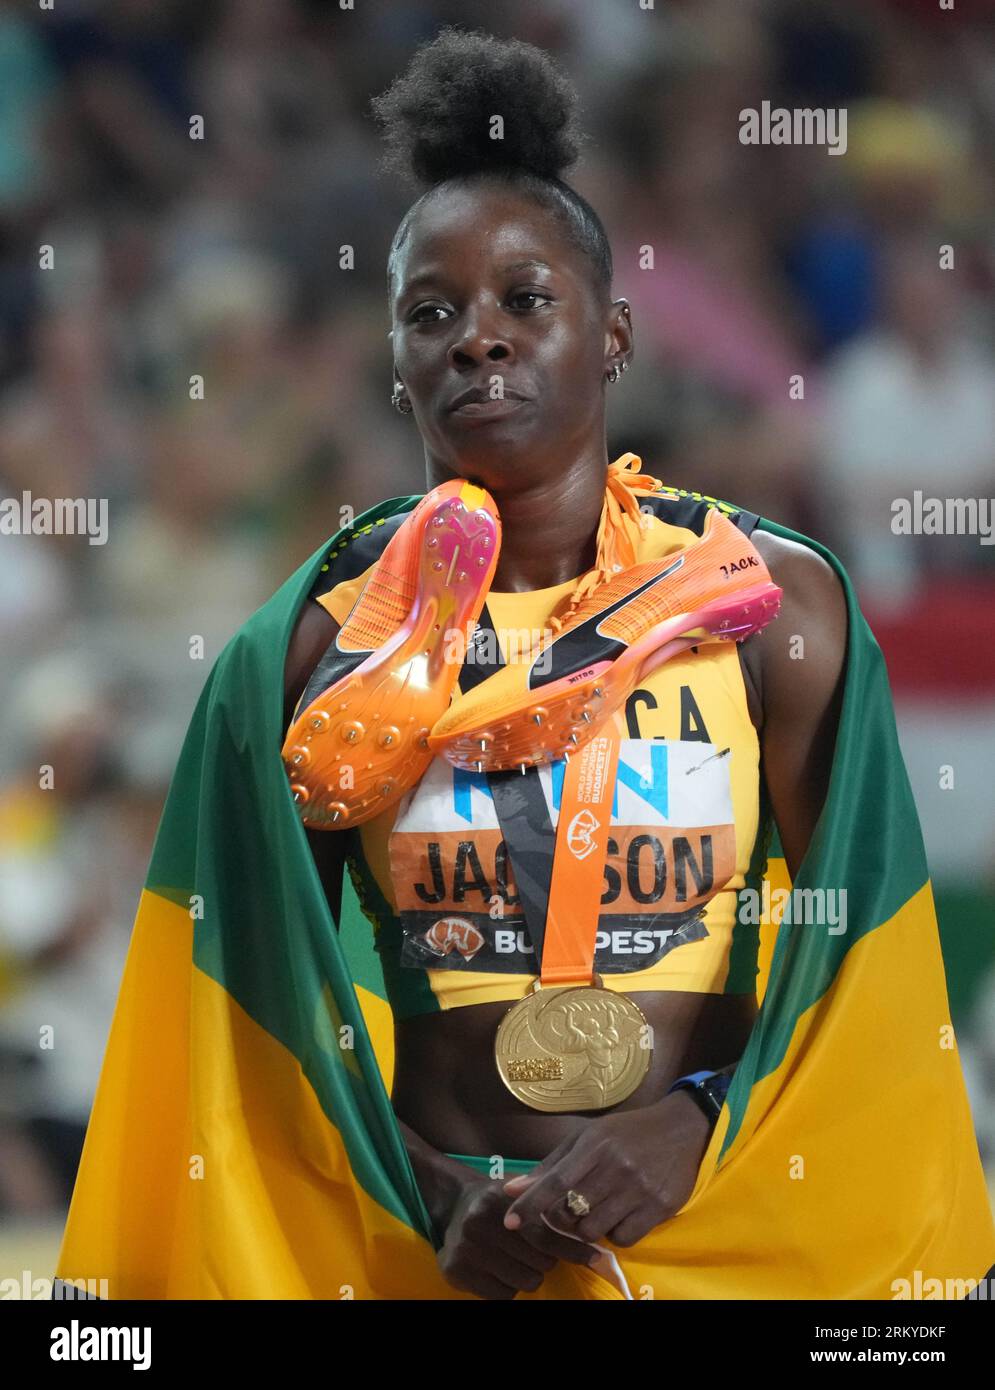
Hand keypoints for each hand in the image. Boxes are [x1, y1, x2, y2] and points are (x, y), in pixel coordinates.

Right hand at [436, 1171, 602, 1299]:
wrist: (453, 1205)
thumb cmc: (497, 1200)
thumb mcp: (517, 1189)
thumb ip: (545, 1199)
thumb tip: (585, 1217)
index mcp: (498, 1200)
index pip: (544, 1234)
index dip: (571, 1248)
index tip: (594, 1257)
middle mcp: (478, 1224)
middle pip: (540, 1263)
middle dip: (546, 1260)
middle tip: (537, 1251)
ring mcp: (466, 1250)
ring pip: (525, 1282)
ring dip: (530, 1275)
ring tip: (518, 1259)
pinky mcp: (456, 1273)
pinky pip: (504, 1296)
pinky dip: (509, 1288)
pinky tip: (501, 1270)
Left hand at [501, 1091, 713, 1249]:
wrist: (683, 1129)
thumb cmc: (628, 1132)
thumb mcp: (589, 1137)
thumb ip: (552, 1164)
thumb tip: (513, 1188)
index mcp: (595, 1145)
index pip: (556, 1181)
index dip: (531, 1203)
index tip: (510, 1221)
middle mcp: (616, 1167)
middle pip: (571, 1212)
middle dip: (561, 1218)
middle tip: (568, 1210)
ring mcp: (639, 1189)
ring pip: (594, 1230)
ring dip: (587, 1227)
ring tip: (597, 1210)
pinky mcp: (659, 1208)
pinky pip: (623, 1238)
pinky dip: (615, 1234)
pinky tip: (620, 1215)